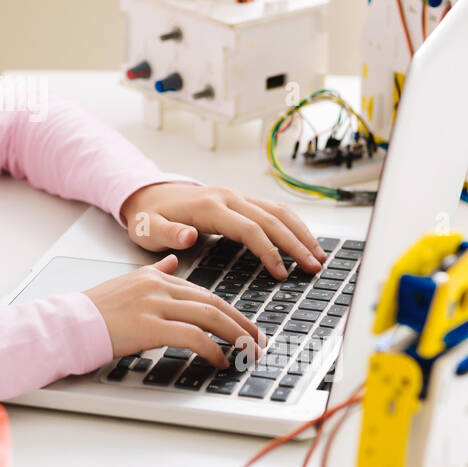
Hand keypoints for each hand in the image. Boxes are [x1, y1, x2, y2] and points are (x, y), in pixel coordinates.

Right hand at [84, 253, 264, 364]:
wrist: (70, 323)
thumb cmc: (95, 310)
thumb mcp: (128, 282)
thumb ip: (155, 272)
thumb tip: (174, 261)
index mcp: (156, 277)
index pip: (204, 293)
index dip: (229, 311)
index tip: (244, 326)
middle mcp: (159, 288)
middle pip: (213, 304)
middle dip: (241, 324)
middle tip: (257, 341)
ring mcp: (155, 306)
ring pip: (209, 318)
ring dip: (235, 337)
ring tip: (247, 353)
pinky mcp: (150, 328)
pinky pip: (193, 338)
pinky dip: (212, 350)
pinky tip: (220, 361)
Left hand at [119, 182, 326, 278]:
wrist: (148, 193)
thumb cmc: (149, 216)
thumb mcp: (148, 228)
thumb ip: (166, 234)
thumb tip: (188, 237)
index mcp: (209, 207)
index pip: (249, 229)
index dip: (268, 251)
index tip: (281, 272)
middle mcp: (227, 197)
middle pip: (271, 219)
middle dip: (296, 243)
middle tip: (314, 267)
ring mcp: (236, 197)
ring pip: (277, 211)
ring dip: (301, 232)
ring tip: (319, 256)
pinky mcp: (240, 200)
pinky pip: (272, 210)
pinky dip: (293, 224)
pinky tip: (304, 240)